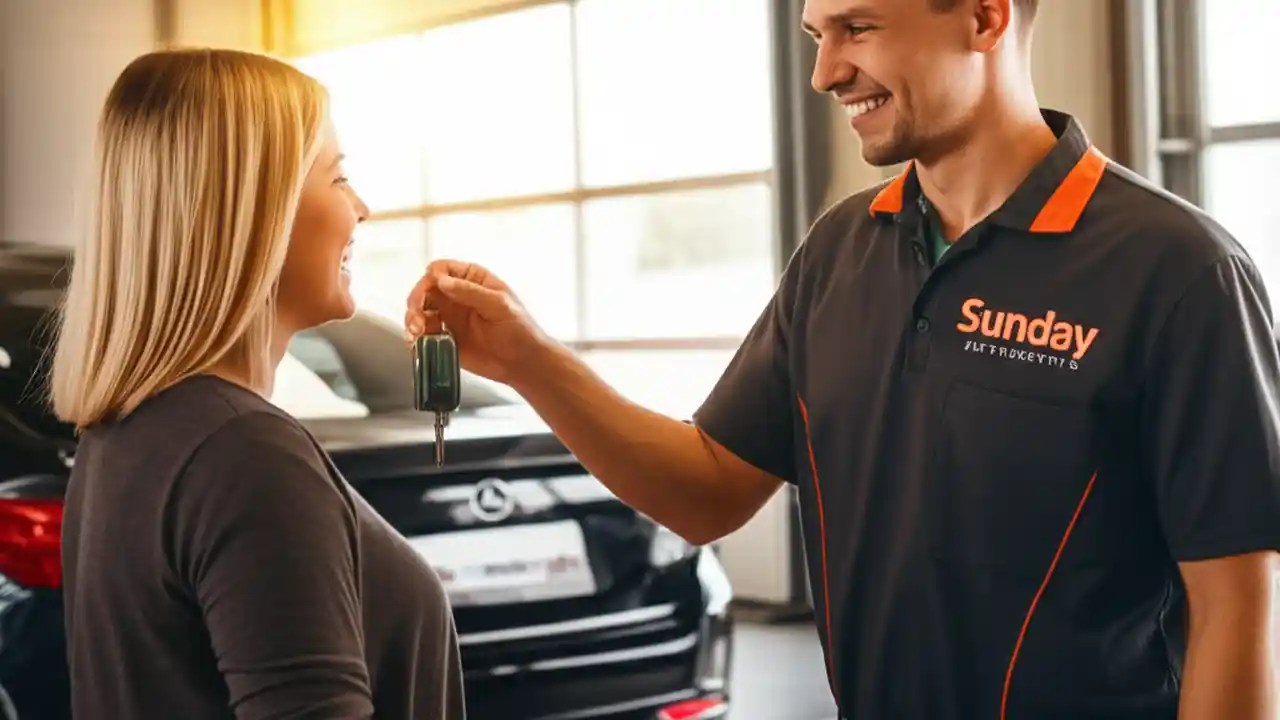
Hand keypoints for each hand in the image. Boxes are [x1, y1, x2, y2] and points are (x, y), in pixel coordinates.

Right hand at [404, 260, 552, 384]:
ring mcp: (449, 317)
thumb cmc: (520, 329)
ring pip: (419, 311)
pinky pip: (423, 334)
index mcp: (471, 279)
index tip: (431, 288)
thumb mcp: (500, 305)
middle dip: (416, 300)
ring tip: (417, 331)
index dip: (432, 276)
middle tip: (418, 316)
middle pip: (425, 289)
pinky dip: (415, 337)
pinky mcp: (444, 338)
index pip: (442, 269)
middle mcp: (456, 295)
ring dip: (412, 319)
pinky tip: (418, 342)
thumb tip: (442, 281)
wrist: (523, 362)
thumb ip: (471, 292)